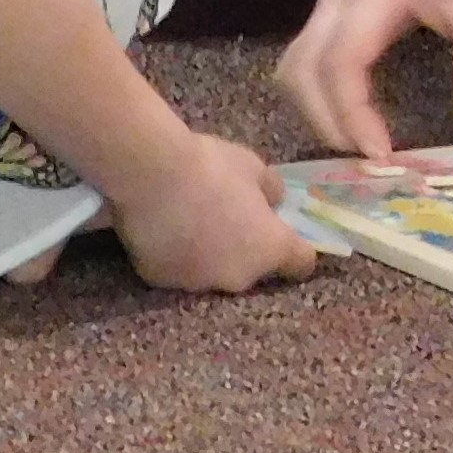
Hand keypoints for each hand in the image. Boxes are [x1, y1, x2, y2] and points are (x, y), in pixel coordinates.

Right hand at [110, 133, 320, 293]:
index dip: (299, 251)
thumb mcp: (255, 168)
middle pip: (254, 270)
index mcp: (270, 249)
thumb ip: (271, 190)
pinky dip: (178, 256)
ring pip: (214, 272)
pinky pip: (179, 270)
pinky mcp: (160, 281)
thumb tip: (273, 202)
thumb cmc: (214, 168)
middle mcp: (238, 277)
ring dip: (212, 255)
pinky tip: (167, 230)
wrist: (151, 177)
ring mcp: (196, 284)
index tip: (289, 237)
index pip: (300, 264)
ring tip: (195, 223)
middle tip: (234, 220)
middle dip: (249, 249)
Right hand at [278, 0, 452, 157]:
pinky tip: (353, 120)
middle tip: (373, 162)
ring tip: (362, 145)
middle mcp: (338, 0)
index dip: (352, 114)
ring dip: (317, 112)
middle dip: (331, 123)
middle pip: (304, 73)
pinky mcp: (330, 13)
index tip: (381, 153)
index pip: (342, 63)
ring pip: (294, 70)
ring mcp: (328, 4)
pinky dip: (317, 97)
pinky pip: (304, 62)